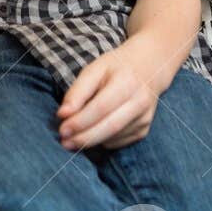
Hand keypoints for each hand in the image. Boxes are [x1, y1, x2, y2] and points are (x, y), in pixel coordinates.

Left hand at [56, 37, 175, 150]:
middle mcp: (140, 102)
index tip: (62, 130)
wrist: (149, 68)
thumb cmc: (116, 68)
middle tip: (64, 142)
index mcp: (127, 82)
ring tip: (72, 140)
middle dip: (84, 138)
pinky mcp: (144, 129)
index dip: (80, 121)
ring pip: (114, 137)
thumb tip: (63, 115)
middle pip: (110, 127)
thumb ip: (77, 92)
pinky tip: (94, 132)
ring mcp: (144, 118)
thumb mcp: (94, 70)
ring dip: (91, 142)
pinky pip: (119, 142)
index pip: (101, 107)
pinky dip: (103, 141)